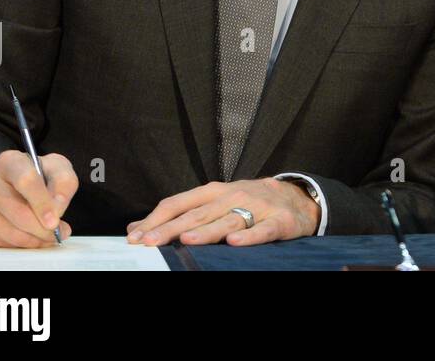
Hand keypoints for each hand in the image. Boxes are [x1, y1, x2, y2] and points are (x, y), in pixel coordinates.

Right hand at [0, 150, 77, 247]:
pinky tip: (25, 239)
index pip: (25, 180)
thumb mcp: (55, 169)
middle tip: (55, 234)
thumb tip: (58, 208)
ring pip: (3, 230)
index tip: (54, 222)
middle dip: (38, 228)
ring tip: (44, 237)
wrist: (5, 184)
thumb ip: (64, 183)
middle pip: (14, 210)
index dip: (41, 203)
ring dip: (29, 239)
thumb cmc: (34, 175)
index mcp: (9, 161)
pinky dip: (13, 246)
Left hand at [126, 178, 319, 246]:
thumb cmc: (251, 201)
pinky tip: (235, 242)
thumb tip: (137, 226)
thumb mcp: (216, 202)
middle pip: (199, 213)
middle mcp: (234, 195)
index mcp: (215, 191)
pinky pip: (262, 230)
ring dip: (207, 230)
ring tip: (187, 239)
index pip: (180, 203)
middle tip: (150, 242)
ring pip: (229, 220)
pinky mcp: (279, 221)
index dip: (157, 219)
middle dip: (172, 228)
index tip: (135, 236)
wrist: (298, 198)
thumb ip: (181, 212)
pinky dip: (249, 236)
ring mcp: (258, 207)